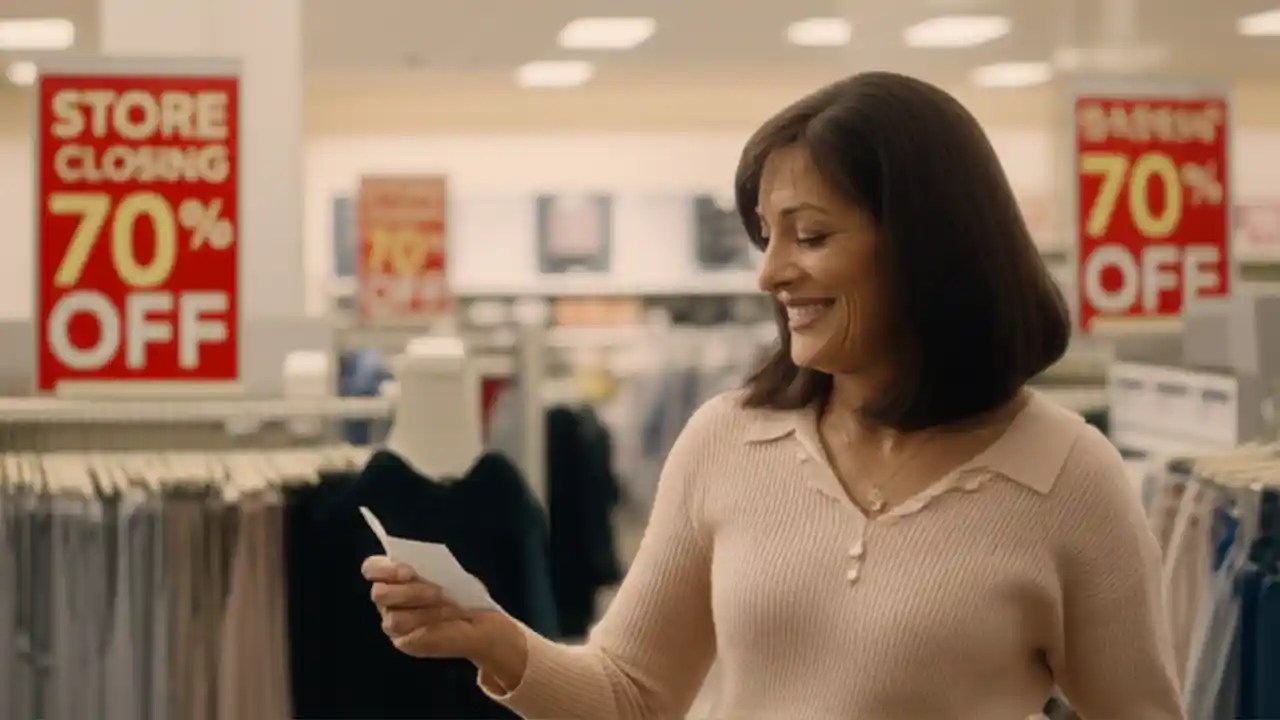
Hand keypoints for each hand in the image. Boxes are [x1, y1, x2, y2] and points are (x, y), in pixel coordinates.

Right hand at [362, 555, 524, 680]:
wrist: (477, 616)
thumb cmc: (459, 588)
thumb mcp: (449, 573)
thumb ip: (431, 568)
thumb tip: (425, 566)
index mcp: (391, 574)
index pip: (371, 568)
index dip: (384, 568)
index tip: (409, 571)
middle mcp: (386, 599)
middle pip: (379, 594)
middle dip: (408, 592)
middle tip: (437, 591)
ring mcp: (392, 622)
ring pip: (393, 619)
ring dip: (423, 611)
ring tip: (449, 607)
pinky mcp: (404, 642)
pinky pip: (408, 637)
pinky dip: (431, 626)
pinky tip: (449, 619)